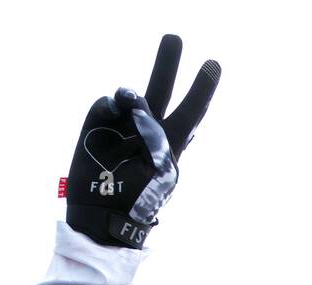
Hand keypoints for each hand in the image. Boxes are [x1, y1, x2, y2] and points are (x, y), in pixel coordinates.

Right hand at [65, 34, 220, 248]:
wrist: (104, 219)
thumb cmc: (139, 199)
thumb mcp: (157, 167)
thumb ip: (150, 129)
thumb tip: (129, 95)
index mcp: (171, 144)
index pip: (191, 111)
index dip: (202, 88)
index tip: (214, 63)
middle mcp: (149, 130)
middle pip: (162, 90)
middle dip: (167, 63)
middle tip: (174, 37)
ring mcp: (123, 126)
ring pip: (131, 95)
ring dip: (132, 92)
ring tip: (130, 97)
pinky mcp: (98, 127)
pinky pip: (106, 105)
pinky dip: (109, 105)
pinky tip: (112, 112)